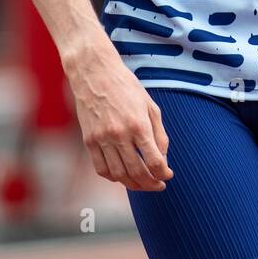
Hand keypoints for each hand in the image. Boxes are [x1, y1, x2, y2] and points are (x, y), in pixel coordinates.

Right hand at [65, 44, 172, 191]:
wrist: (95, 73)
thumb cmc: (126, 87)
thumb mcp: (150, 106)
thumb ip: (159, 134)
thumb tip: (163, 159)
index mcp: (138, 124)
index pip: (154, 162)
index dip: (164, 173)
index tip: (168, 175)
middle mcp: (119, 134)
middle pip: (137, 172)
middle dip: (151, 184)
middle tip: (158, 185)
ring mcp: (102, 139)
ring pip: (119, 175)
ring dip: (133, 184)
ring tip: (142, 183)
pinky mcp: (89, 140)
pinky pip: (101, 168)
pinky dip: (113, 177)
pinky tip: (122, 175)